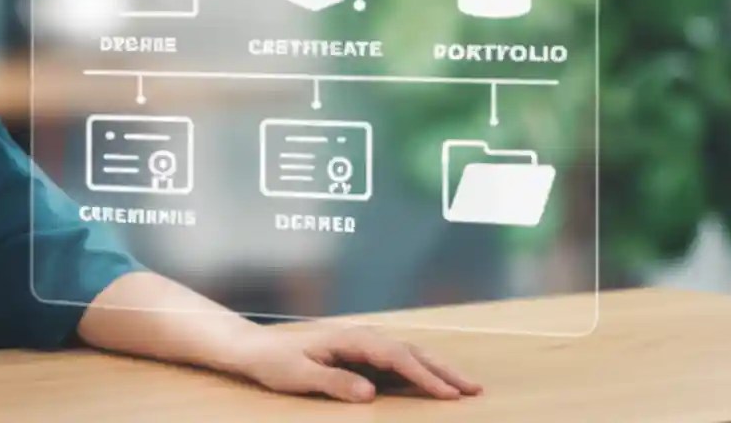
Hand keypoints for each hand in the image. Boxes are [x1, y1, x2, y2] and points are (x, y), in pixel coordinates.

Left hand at [230, 325, 481, 403]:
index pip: (396, 357)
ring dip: (436, 370)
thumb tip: (370, 393)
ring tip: (464, 387)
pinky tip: (433, 383)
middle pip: (411, 352)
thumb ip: (334, 382)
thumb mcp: (299, 376)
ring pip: (407, 355)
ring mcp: (361, 345)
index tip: (447, 393)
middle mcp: (361, 338)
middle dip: (444, 370)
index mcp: (350, 339)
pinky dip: (419, 372)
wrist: (255, 348)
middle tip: (474, 389)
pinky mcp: (359, 356)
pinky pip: (396, 363)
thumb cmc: (274, 362)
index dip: (424, 376)